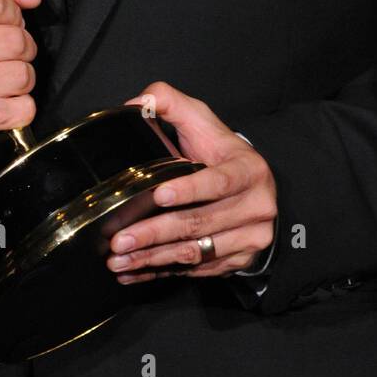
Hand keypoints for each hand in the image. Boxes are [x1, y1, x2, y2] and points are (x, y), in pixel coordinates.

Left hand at [107, 81, 276, 283]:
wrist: (255, 189)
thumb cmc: (221, 154)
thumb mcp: (203, 122)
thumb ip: (170, 103)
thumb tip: (136, 102)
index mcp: (248, 170)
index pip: (219, 182)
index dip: (189, 190)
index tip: (157, 195)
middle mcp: (257, 206)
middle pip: (200, 223)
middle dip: (155, 233)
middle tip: (120, 240)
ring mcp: (250, 238)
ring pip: (196, 253)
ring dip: (154, 259)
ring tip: (120, 260)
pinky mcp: (238, 261)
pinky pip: (197, 272)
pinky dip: (162, 273)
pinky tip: (135, 272)